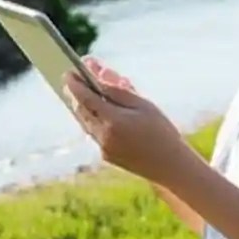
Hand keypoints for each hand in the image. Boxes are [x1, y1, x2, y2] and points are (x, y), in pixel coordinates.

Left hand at [63, 56, 193, 185]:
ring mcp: (103, 148)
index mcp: (113, 121)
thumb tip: (99, 76)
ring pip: (85, 122)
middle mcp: (103, 136)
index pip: (86, 98)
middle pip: (81, 110)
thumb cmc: (161, 131)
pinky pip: (94, 133)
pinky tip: (98, 110)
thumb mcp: (143, 105)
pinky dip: (93, 119)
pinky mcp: (106, 156)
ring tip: (84, 92)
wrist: (170, 166)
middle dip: (77, 94)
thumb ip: (118, 91)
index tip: (68, 72)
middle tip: (75, 79)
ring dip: (83, 106)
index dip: (75, 84)